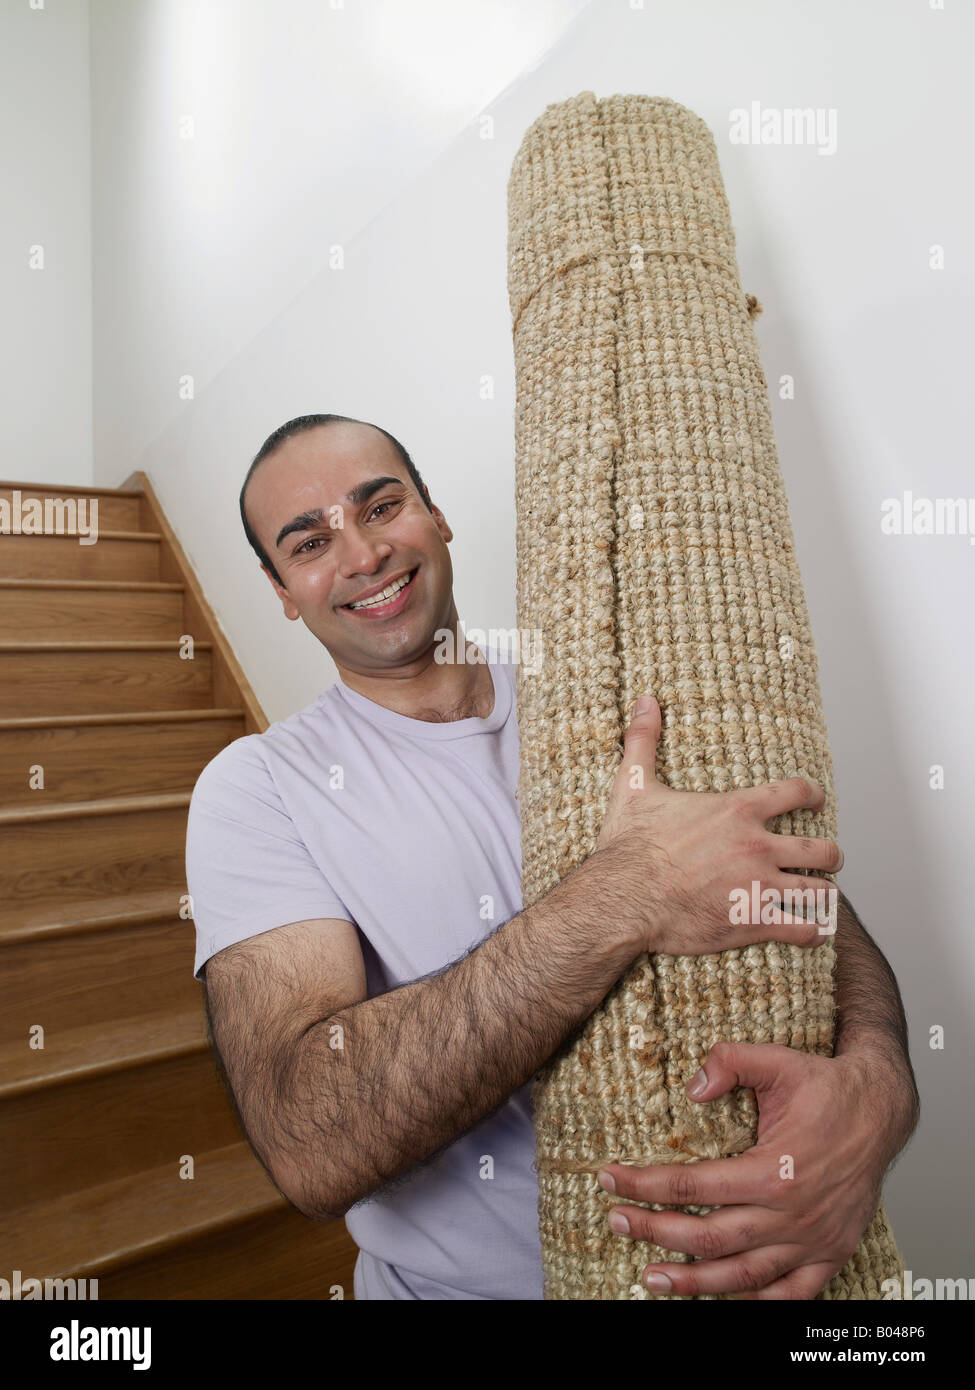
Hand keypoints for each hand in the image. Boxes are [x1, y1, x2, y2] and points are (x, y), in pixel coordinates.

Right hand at [595, 695, 843, 956]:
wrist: (623, 898)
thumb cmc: (629, 845)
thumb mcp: (634, 785)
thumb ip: (644, 740)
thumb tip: (644, 700)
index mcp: (737, 811)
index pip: (796, 793)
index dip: (813, 795)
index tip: (817, 801)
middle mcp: (757, 847)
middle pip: (821, 848)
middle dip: (831, 854)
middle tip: (830, 858)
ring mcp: (759, 886)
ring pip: (818, 892)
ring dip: (825, 894)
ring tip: (825, 897)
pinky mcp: (753, 921)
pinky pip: (802, 928)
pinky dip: (814, 931)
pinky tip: (816, 932)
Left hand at [597, 1040, 908, 1298]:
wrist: (882, 1110)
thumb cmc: (827, 1088)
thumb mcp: (776, 1060)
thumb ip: (730, 1061)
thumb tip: (692, 1087)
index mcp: (773, 1170)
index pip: (692, 1186)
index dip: (644, 1185)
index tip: (610, 1178)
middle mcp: (791, 1215)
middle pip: (708, 1237)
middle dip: (654, 1232)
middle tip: (616, 1222)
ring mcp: (812, 1241)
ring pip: (742, 1276)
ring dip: (693, 1282)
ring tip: (651, 1279)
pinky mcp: (831, 1253)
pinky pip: (790, 1294)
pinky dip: (754, 1303)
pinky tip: (722, 1298)